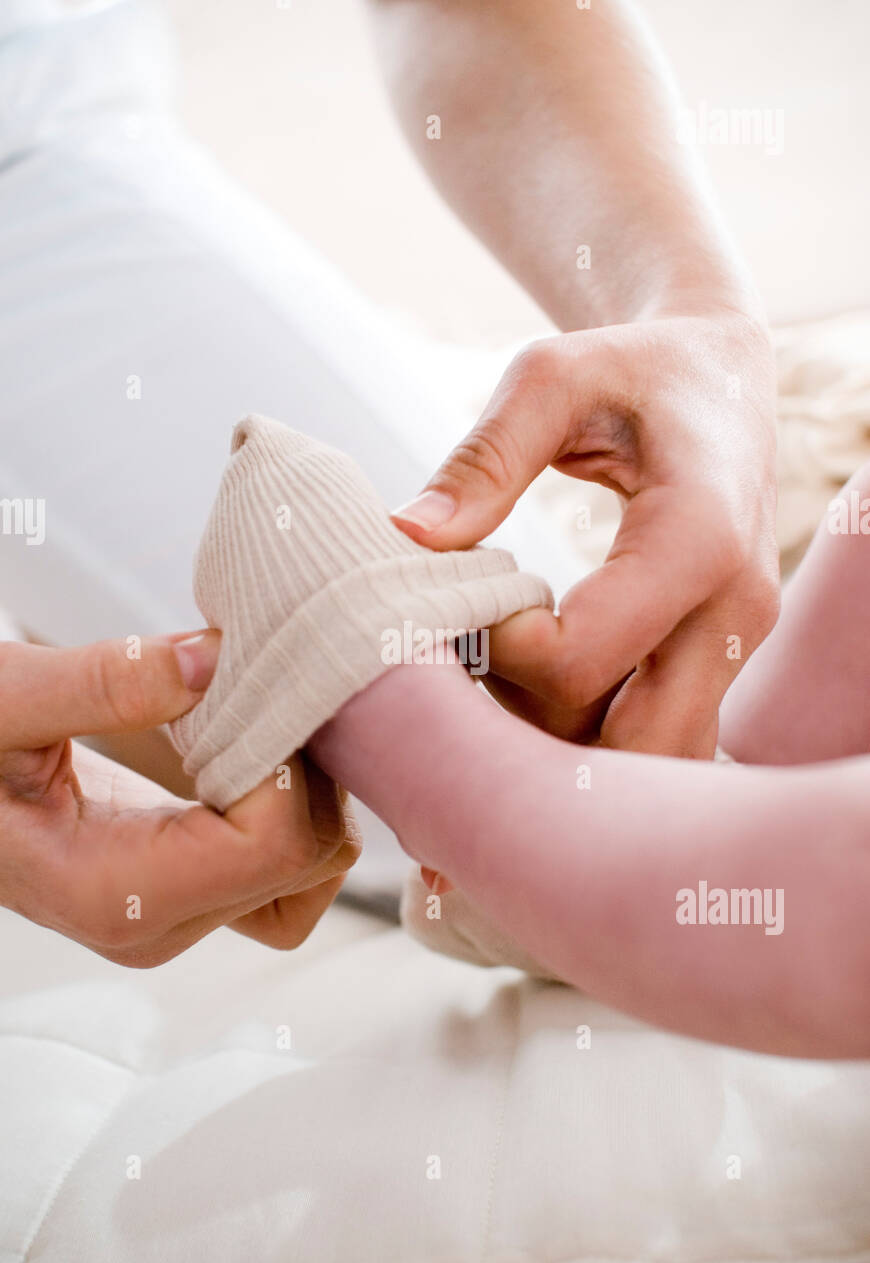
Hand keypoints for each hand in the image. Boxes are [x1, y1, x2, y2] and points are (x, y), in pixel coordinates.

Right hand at [0, 634, 358, 965]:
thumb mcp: (4, 698)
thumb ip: (102, 682)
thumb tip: (214, 660)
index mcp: (112, 894)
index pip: (275, 847)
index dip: (281, 762)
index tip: (234, 692)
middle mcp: (158, 924)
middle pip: (312, 858)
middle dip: (300, 765)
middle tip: (245, 691)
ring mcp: (180, 913)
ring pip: (317, 864)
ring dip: (304, 781)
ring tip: (243, 713)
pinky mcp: (193, 886)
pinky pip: (291, 860)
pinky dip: (293, 799)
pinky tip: (244, 741)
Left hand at [392, 313, 779, 756]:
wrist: (723, 381)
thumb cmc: (632, 369)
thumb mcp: (552, 379)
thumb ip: (484, 458)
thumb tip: (407, 537)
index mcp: (700, 537)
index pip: (580, 659)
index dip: (498, 653)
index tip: (465, 603)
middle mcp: (735, 611)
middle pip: (623, 742)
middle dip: (531, 727)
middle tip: (476, 669)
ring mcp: (737, 649)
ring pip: (646, 760)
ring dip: (563, 749)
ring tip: (506, 681)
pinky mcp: (722, 667)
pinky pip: (657, 743)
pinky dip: (592, 742)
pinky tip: (541, 694)